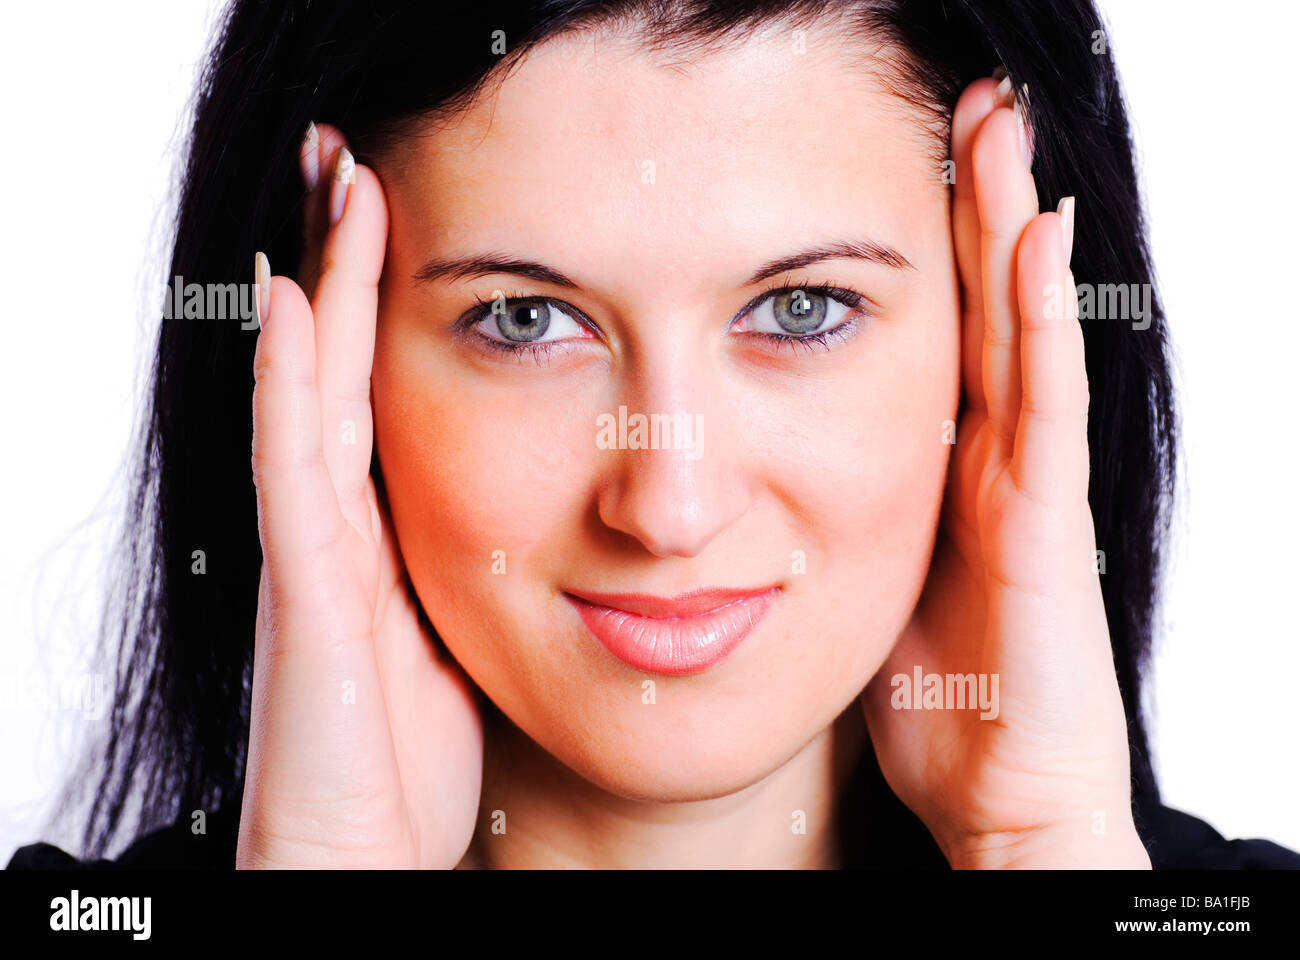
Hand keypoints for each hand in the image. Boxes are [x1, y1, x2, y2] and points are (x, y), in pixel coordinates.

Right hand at [237, 124, 483, 867]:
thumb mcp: (460, 641)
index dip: (388, 302)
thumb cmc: (409, 762)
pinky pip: (295, 472)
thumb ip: (474, 571)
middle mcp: (337, 526)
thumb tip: (545, 527)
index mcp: (382, 534)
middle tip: (352, 162)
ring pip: (314, 395)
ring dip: (323, 289)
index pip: (384, 391)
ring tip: (332, 188)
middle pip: (344, 369)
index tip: (405, 212)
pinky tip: (297, 308)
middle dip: (346, 266)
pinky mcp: (304, 596)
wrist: (358, 859)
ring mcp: (312, 554)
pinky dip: (293, 387)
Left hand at [860, 76, 1149, 868]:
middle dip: (973, 209)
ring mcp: (1025, 488)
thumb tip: (754, 477)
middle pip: (981, 312)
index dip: (929, 249)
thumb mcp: (862, 581)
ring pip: (1020, 335)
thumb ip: (827, 516)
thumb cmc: (930, 696)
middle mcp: (990, 462)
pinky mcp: (1045, 529)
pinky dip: (1042, 325)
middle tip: (963, 108)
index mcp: (940, 470)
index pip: (935, 334)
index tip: (905, 163)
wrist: (995, 790)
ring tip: (1001, 135)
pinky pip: (1043, 409)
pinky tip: (1034, 246)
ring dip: (1009, 232)